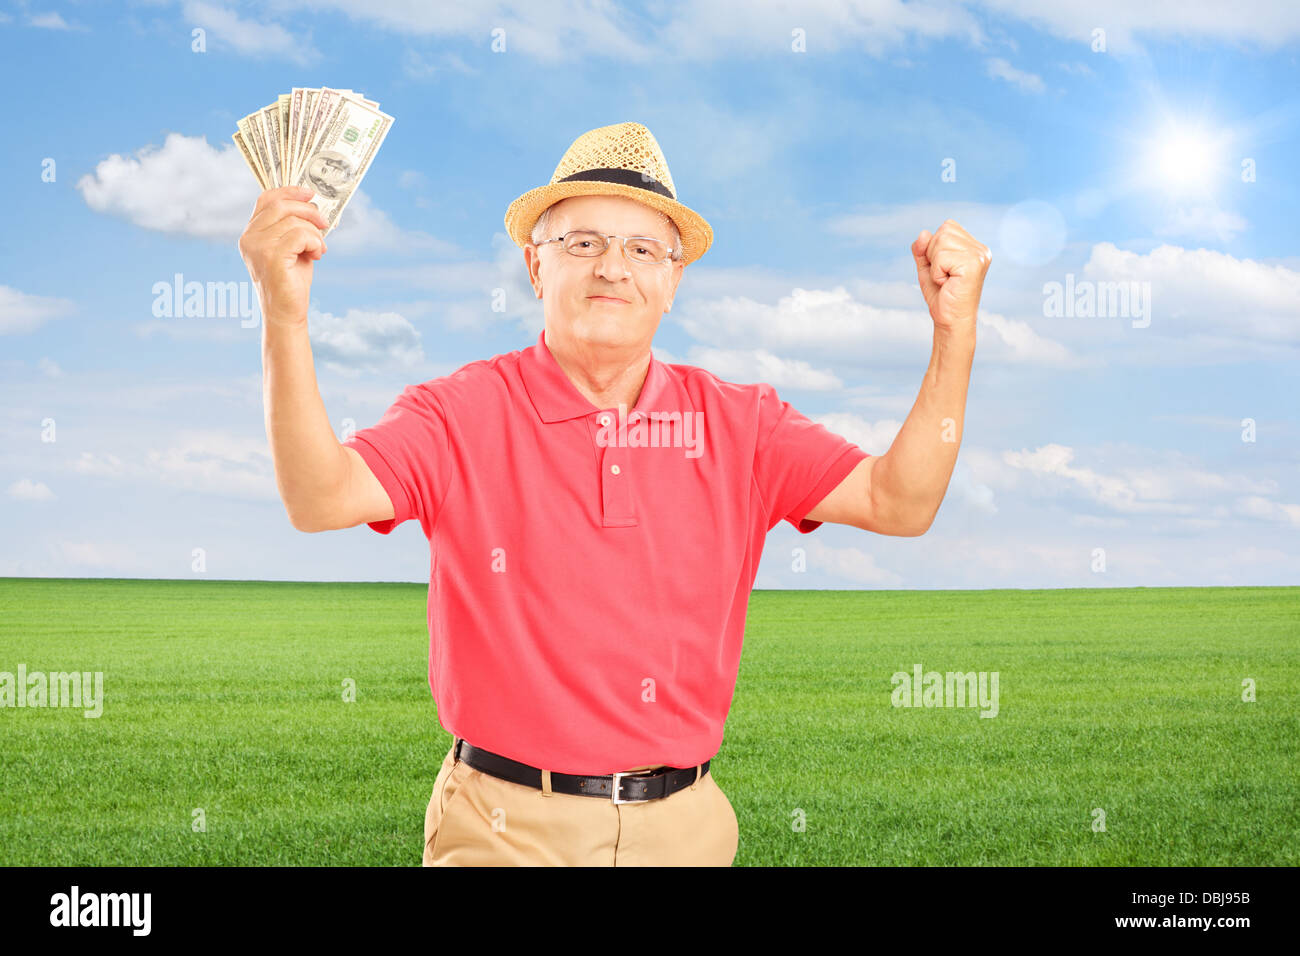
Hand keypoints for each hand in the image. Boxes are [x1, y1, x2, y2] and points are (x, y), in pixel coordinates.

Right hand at [237, 185, 329, 327]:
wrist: (286, 312)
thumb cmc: (291, 280)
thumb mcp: (291, 247)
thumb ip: (293, 226)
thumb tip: (311, 204)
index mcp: (251, 234)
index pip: (266, 200)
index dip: (289, 192)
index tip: (310, 194)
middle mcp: (249, 238)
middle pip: (282, 206)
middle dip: (309, 212)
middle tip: (324, 226)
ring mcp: (258, 247)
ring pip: (294, 221)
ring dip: (315, 234)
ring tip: (318, 250)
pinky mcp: (271, 257)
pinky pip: (300, 235)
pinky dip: (315, 243)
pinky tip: (317, 256)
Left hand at [911, 219, 990, 334]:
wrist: (950, 321)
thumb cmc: (941, 296)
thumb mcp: (927, 267)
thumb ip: (922, 248)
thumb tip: (923, 233)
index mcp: (974, 246)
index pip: (947, 226)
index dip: (935, 247)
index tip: (944, 269)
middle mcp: (981, 249)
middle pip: (943, 231)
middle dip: (933, 255)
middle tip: (944, 276)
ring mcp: (979, 256)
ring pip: (941, 242)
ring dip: (935, 264)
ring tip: (946, 280)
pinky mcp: (974, 265)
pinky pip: (941, 257)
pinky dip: (937, 272)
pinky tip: (947, 284)